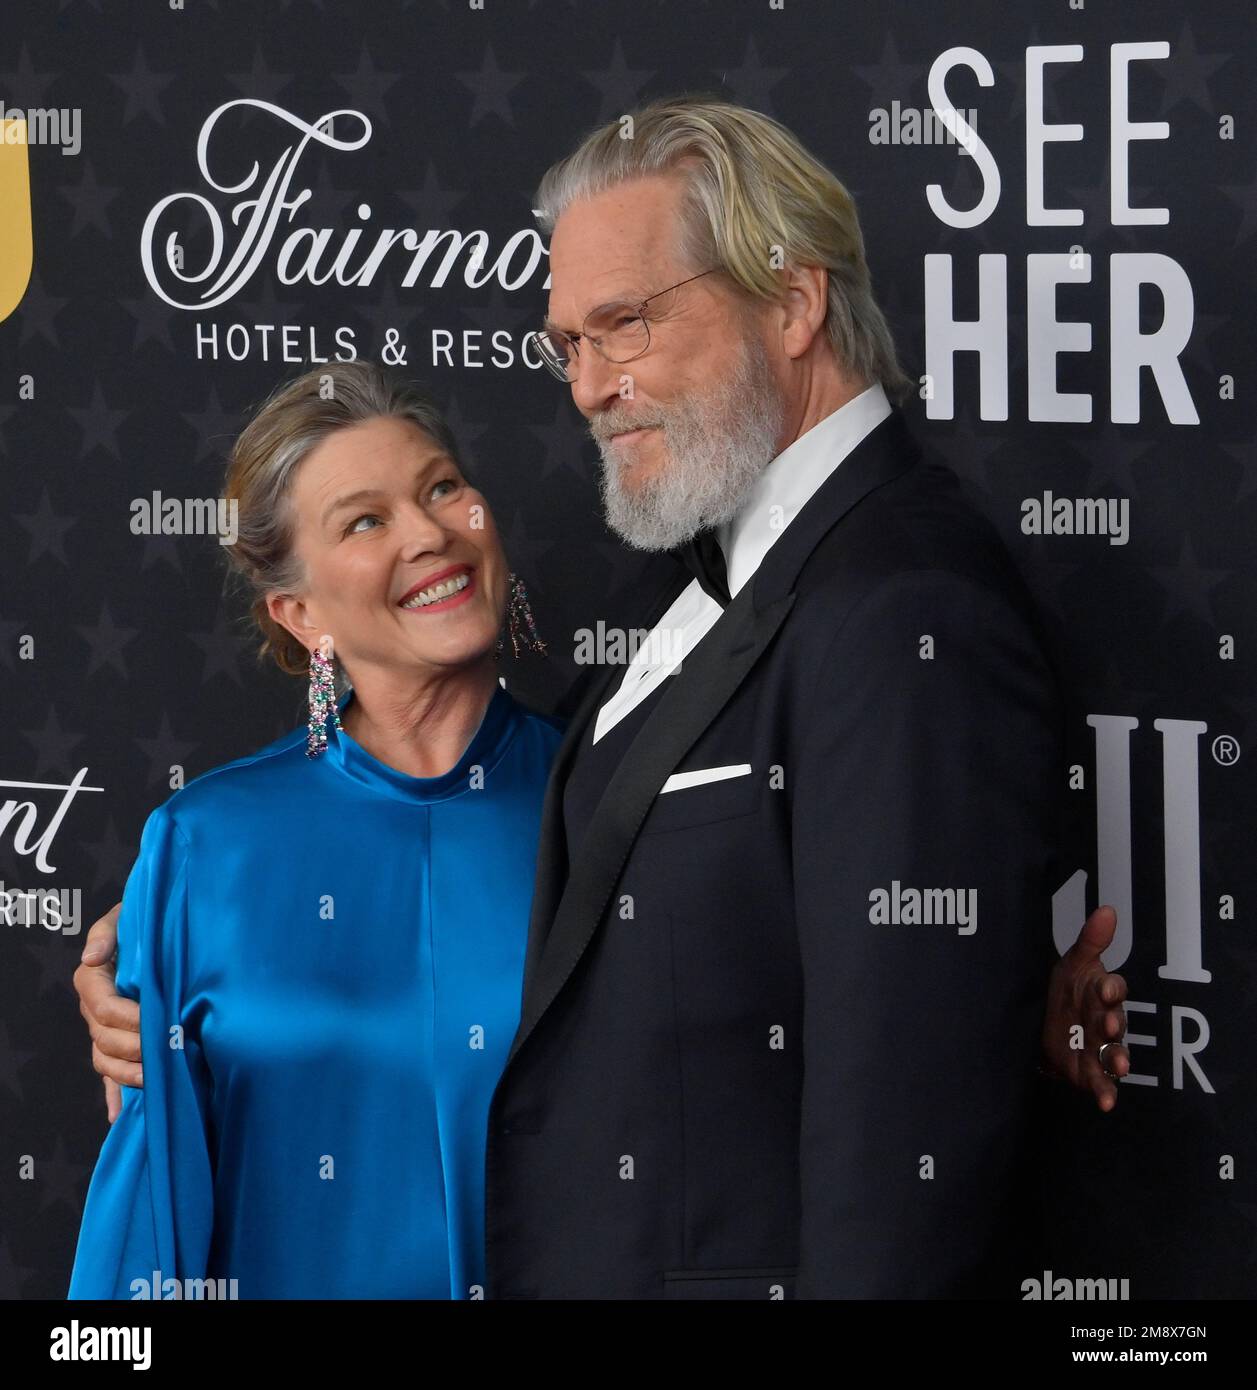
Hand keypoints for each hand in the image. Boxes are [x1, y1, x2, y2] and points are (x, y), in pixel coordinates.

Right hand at [73, 902, 141, 1120]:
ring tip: (157, 1076)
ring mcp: (103, 1030)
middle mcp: (94, 1009)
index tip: (158, 1022)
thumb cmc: (142, 921)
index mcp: (94, 979)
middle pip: (106, 1040)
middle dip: (137, 1048)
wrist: (158, 930)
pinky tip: (120, 1115)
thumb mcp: (125, 915)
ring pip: (105, 1061)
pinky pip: (108, 1075)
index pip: (104, 1008)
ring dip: (129, 1073)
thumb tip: (93, 956)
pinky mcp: (117, 1044)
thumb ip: (107, 931)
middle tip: (168, 1050)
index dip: (130, 1019)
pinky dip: (113, 1096)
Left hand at [1042, 905, 1128, 1110]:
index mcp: (1102, 994)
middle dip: (1116, 1025)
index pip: (1113, 988)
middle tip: (1112, 1026)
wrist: (1042, 1024)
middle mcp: (1106, 1021)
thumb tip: (1108, 909)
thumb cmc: (1066, 990)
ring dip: (1118, 1059)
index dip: (1111, 989)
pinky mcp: (1090, 1071)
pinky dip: (1105, 1093)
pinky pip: (1101, 1083)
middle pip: (1116, 1022)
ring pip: (1115, 1054)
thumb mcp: (1074, 964)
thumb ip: (1091, 940)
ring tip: (1118, 1066)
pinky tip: (1107, 1103)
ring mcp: (1100, 1048)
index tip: (1105, 989)